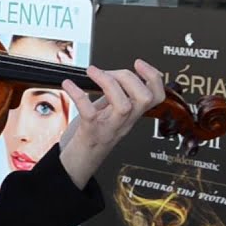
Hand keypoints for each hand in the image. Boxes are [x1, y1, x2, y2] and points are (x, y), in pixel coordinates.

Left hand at [57, 60, 164, 188]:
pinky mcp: (90, 133)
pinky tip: (69, 85)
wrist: (78, 162)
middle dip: (128, 77)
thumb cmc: (92, 134)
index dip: (153, 77)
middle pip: (143, 98)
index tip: (139, 63)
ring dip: (108, 83)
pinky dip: (79, 95)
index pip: (156, 97)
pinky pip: (89, 113)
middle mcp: (124, 122)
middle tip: (107, 71)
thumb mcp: (109, 112)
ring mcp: (109, 128)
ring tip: (92, 72)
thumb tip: (114, 72)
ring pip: (124, 106)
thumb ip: (115, 94)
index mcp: (131, 115)